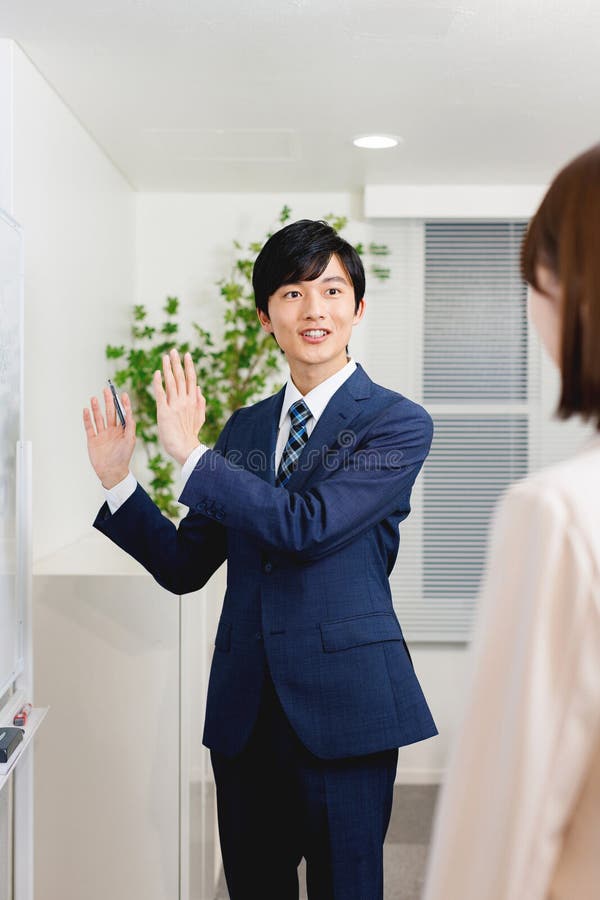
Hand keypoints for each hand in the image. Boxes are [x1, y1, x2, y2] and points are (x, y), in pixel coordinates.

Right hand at [83, 388, 135, 487]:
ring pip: (98, 418)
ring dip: (96, 408)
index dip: (123, 404)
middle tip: (107, 389)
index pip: (122, 413)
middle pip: (109, 412)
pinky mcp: (92, 440)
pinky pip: (89, 427)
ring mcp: (101, 434)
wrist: (112, 472)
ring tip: (94, 398)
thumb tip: (129, 412)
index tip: (123, 394)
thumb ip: (130, 426)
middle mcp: (111, 430)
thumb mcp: (130, 440)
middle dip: (109, 401)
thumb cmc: (123, 457)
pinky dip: (87, 418)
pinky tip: (86, 410)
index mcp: (122, 430)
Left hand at [153, 349, 205, 464]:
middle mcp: (185, 401)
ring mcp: (174, 405)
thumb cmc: (190, 435)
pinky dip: (158, 383)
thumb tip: (200, 388)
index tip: (187, 355)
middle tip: (174, 350)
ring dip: (168, 368)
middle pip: (181, 377)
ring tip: (165, 357)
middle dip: (177, 363)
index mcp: (194, 401)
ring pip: (171, 382)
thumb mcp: (200, 418)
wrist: (185, 448)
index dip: (189, 366)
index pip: (192, 379)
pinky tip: (156, 374)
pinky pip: (160, 394)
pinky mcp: (164, 412)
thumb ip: (200, 402)